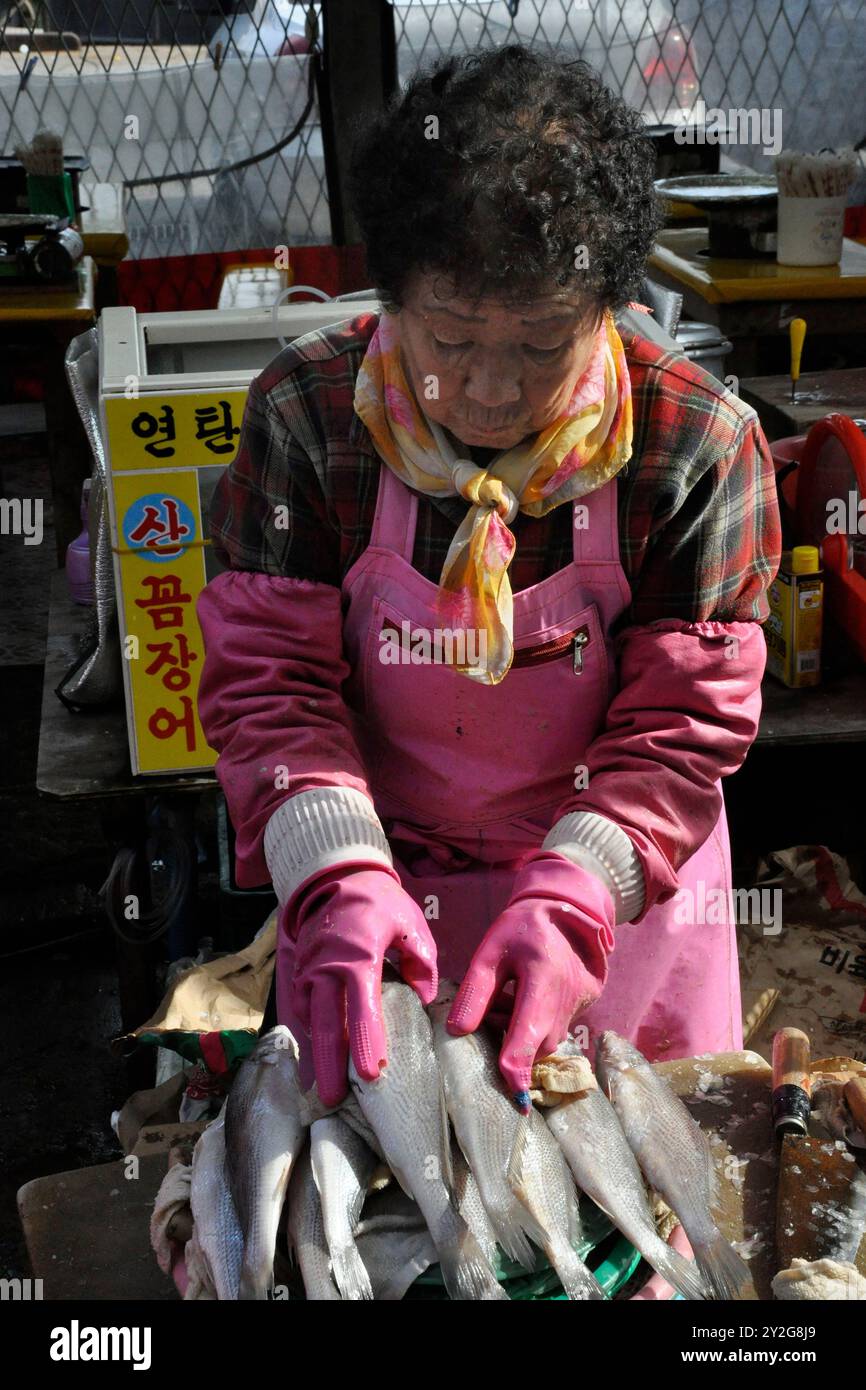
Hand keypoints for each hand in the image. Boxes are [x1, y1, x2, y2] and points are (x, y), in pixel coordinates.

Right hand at [288, 867, 437, 1106]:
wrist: (336, 877)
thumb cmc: (378, 902)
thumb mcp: (409, 923)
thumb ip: (422, 961)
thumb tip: (424, 998)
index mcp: (358, 958)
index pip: (361, 1009)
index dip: (365, 1043)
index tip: (371, 1074)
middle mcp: (326, 969)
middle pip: (326, 1025)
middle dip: (331, 1064)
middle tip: (335, 1100)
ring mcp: (309, 972)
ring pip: (309, 1022)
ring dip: (316, 1056)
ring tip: (322, 1090)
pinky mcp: (300, 974)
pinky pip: (301, 1010)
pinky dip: (307, 1036)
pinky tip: (314, 1061)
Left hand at [447, 855, 614, 1108]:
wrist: (566, 909)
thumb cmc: (521, 928)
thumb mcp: (490, 952)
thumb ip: (474, 992)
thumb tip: (457, 1032)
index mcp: (542, 976)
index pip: (529, 1031)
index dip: (519, 1066)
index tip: (513, 1094)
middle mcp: (568, 994)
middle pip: (540, 1044)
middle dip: (515, 1050)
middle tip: (491, 1024)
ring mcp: (582, 1001)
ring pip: (550, 1039)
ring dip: (525, 1037)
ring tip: (508, 1004)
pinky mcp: (587, 1003)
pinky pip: (558, 1028)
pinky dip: (538, 1026)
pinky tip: (524, 1002)